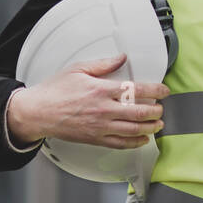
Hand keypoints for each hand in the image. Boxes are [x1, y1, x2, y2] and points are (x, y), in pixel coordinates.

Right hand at [9, 53, 169, 148]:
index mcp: (101, 90)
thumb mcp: (78, 69)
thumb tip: (121, 58)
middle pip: (139, 112)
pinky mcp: (95, 139)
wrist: (38, 112)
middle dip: (155, 110)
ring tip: (158, 124)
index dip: (155, 90)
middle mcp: (103, 110)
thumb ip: (103, 64)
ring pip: (133, 130)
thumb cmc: (55, 91)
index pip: (136, 89)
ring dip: (150, 127)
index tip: (163, 90)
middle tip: (161, 108)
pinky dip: (134, 143)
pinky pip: (120, 144)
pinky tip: (142, 139)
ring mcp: (100, 127)